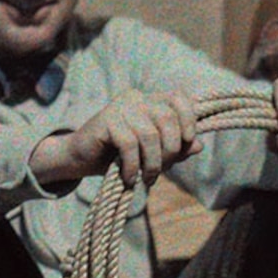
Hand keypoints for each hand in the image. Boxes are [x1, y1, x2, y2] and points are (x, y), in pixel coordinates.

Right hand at [30, 90, 201, 188]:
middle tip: (160, 171)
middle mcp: (136, 98)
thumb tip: (199, 146)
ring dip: (153, 163)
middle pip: (168, 118)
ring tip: (147, 179)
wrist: (78, 159)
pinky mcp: (106, 120)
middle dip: (170, 150)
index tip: (188, 142)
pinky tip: (130, 178)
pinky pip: (130, 144)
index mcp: (149, 100)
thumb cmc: (117, 156)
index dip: (189, 119)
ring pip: (150, 134)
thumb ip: (175, 148)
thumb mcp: (151, 153)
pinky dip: (133, 166)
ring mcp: (120, 107)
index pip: (179, 98)